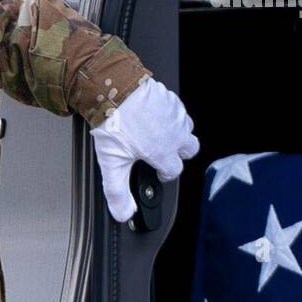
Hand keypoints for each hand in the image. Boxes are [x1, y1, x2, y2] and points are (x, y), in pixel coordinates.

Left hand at [90, 78, 198, 221]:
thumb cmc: (114, 121)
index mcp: (163, 151)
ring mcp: (175, 114)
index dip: (165, 175)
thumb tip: (123, 214)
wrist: (113, 87)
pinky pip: (177, 109)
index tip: (156, 172)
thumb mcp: (111, 163)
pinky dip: (170, 115)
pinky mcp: (170, 98)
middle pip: (190, 149)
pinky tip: (154, 115)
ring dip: (177, 133)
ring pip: (187, 128)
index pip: (175, 171)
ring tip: (158, 134)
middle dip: (179, 154)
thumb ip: (117, 193)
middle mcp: (175, 133)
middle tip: (161, 152)